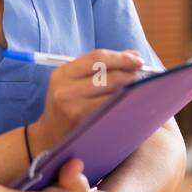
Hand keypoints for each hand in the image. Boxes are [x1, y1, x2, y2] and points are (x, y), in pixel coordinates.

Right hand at [29, 49, 144, 153]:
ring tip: (139, 89)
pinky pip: (112, 109)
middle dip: (130, 74)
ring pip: (113, 93)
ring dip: (131, 90)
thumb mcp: (74, 81)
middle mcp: (65, 90)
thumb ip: (100, 66)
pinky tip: (132, 104)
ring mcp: (73, 109)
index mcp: (62, 73)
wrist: (50, 136)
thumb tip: (134, 55)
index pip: (97, 58)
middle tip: (142, 76)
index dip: (121, 57)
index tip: (138, 60)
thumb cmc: (68, 104)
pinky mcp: (83, 124)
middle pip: (108, 76)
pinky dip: (125, 105)